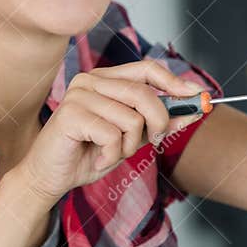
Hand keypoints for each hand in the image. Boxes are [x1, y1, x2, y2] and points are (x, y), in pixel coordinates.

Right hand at [18, 60, 206, 202]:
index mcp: (104, 79)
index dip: (174, 81)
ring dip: (129, 146)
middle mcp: (90, 80)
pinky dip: (112, 155)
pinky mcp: (70, 114)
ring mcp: (78, 95)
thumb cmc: (87, 155)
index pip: (146, 68)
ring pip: (132, 118)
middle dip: (158, 123)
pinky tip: (97, 159)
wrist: (49, 178)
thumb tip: (194, 110)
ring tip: (111, 154)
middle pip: (144, 94)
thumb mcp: (131, 139)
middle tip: (150, 143)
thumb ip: (158, 123)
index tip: (197, 96)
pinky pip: (113, 135)